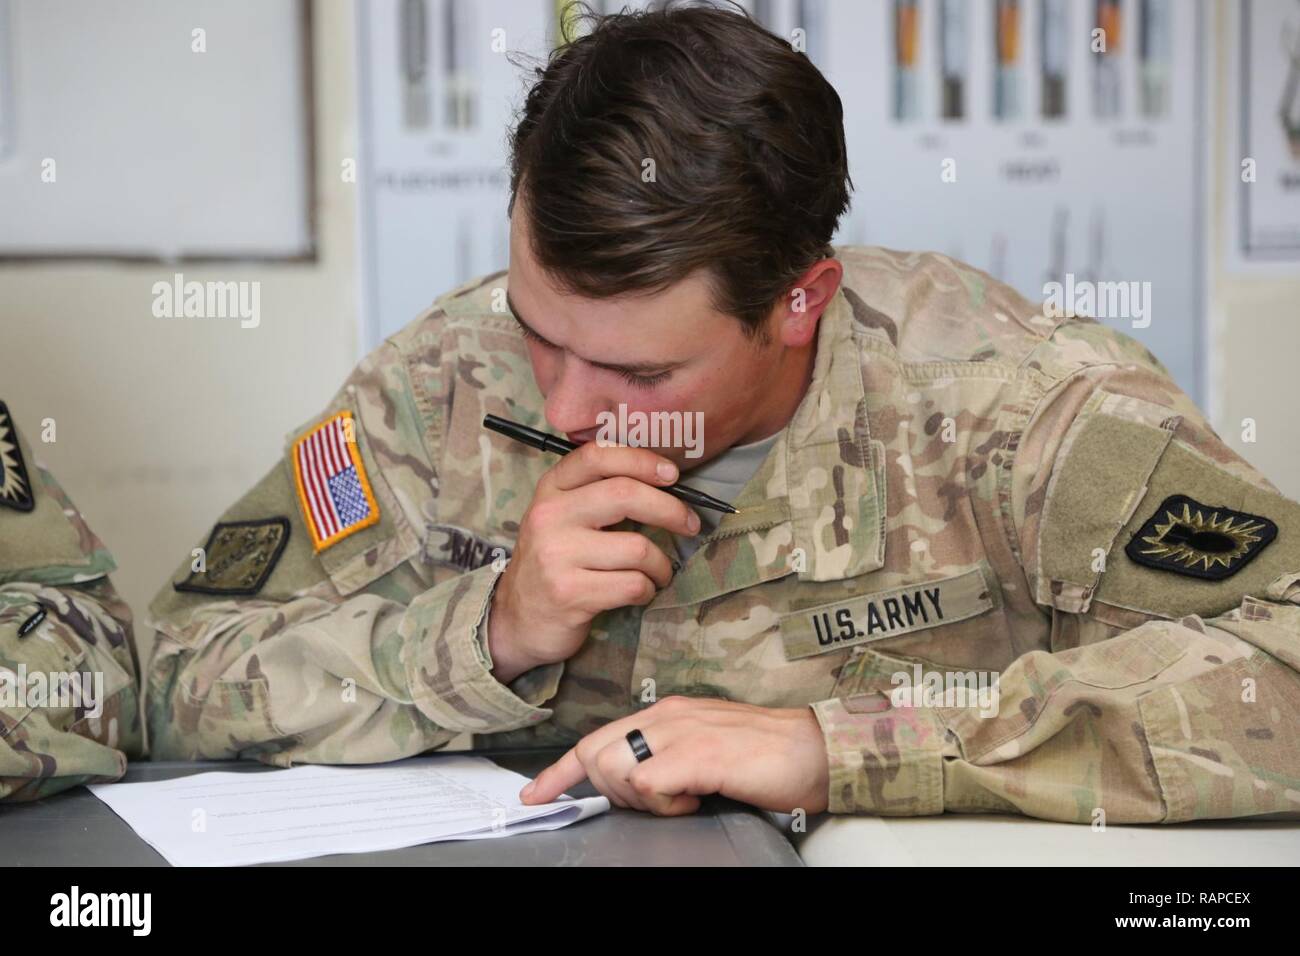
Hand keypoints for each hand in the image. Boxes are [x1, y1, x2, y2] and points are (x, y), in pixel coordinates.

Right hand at [487, 443, 699, 682]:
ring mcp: (556, 555)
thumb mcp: (563, 517)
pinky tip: (640, 592)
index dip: (640, 459)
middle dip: (670, 509)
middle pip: (625, 494)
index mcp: (550, 489)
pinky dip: (647, 590)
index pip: (596, 456)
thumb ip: (598, 493)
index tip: (672, 475)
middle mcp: (549, 516)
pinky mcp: (569, 593)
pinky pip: (632, 584)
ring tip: (657, 572)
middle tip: (689, 524)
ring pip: (638, 548)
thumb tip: (664, 480)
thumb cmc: (555, 562)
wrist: (518, 619)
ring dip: (661, 564)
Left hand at [518, 696, 830, 815]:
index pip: (597, 737)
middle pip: (594, 751)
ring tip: (682, 797)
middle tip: (653, 802)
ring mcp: (680, 731)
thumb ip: (667, 756)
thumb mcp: (704, 748)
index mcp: (666, 711)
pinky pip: (647, 783)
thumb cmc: (767, 756)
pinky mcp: (696, 754)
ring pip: (614, 768)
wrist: (816, 750)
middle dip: (607, 789)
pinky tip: (697, 797)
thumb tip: (636, 786)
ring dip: (639, 798)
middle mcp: (666, 715)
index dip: (559, 771)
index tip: (535, 795)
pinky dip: (666, 803)